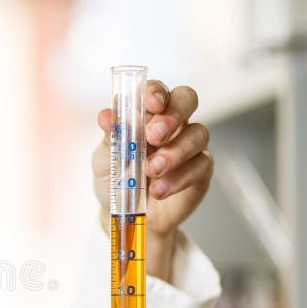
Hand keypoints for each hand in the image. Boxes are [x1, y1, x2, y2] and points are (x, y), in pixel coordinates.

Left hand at [91, 82, 212, 279]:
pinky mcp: (201, 169)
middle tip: (153, 136)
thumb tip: (106, 116)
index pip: (157, 91)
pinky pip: (201, 165)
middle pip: (187, 99)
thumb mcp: (104, 160)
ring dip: (174, 152)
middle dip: (172, 115)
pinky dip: (179, 178)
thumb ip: (110, 137)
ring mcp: (189, 145)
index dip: (156, 91)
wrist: (126, 216)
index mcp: (146, 114)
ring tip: (151, 171)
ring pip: (198, 133)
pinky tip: (158, 190)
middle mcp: (172, 123)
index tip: (150, 103)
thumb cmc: (116, 181)